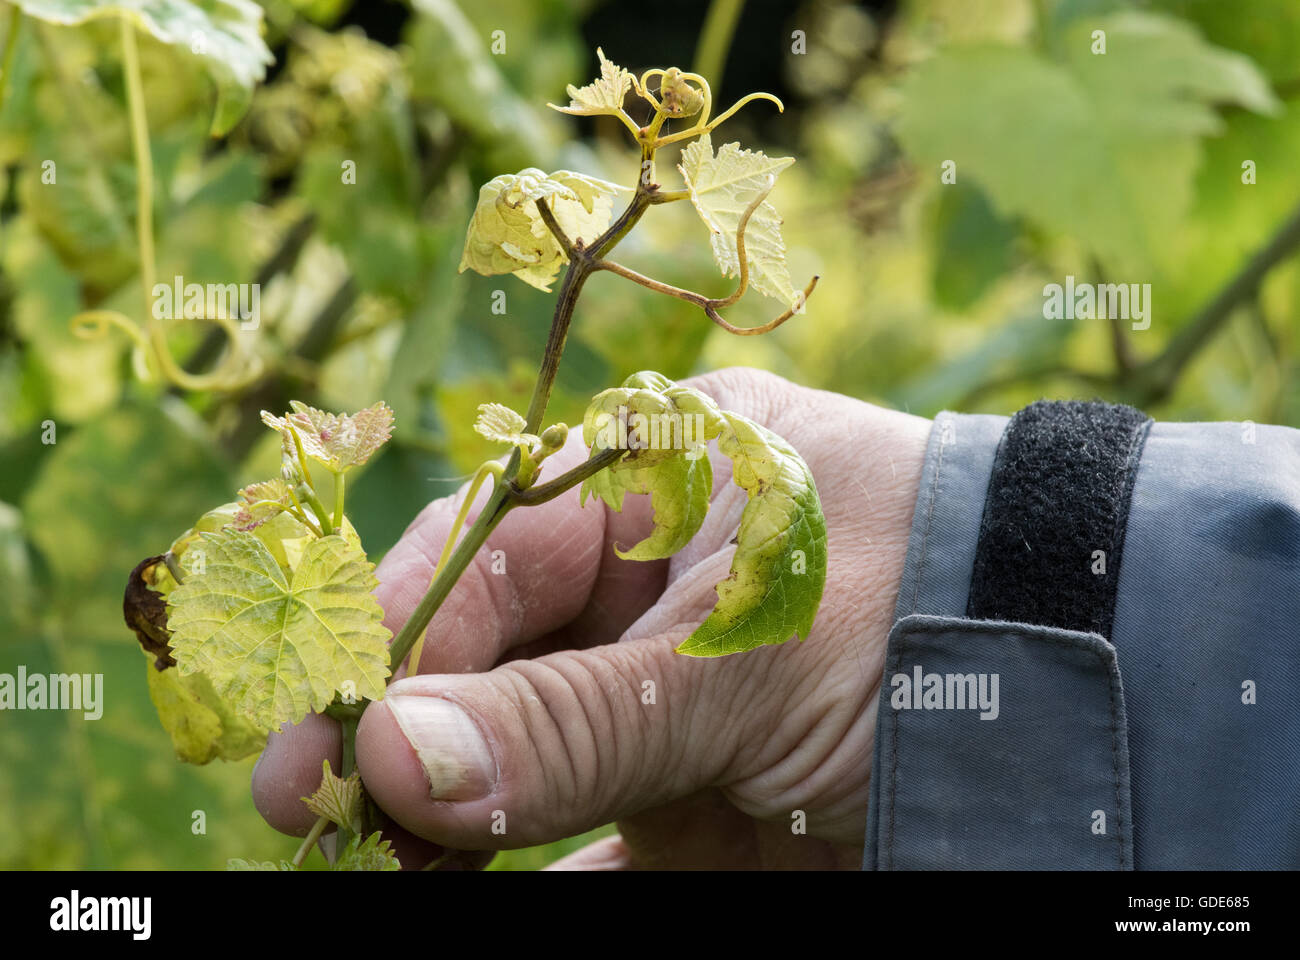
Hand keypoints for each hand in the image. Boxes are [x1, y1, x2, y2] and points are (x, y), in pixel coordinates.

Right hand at [251, 367, 930, 868]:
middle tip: (321, 811)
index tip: (333, 731)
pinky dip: (546, 866)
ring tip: (391, 862)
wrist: (1091, 696)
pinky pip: (595, 832)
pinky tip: (487, 884)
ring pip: (528, 750)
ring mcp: (670, 691)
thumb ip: (570, 715)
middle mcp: (649, 584)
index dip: (401, 639)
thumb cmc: (922, 612)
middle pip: (491, 658)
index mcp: (657, 484)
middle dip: (414, 730)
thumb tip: (389, 758)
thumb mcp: (742, 656)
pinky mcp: (700, 790)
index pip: (491, 556)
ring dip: (459, 809)